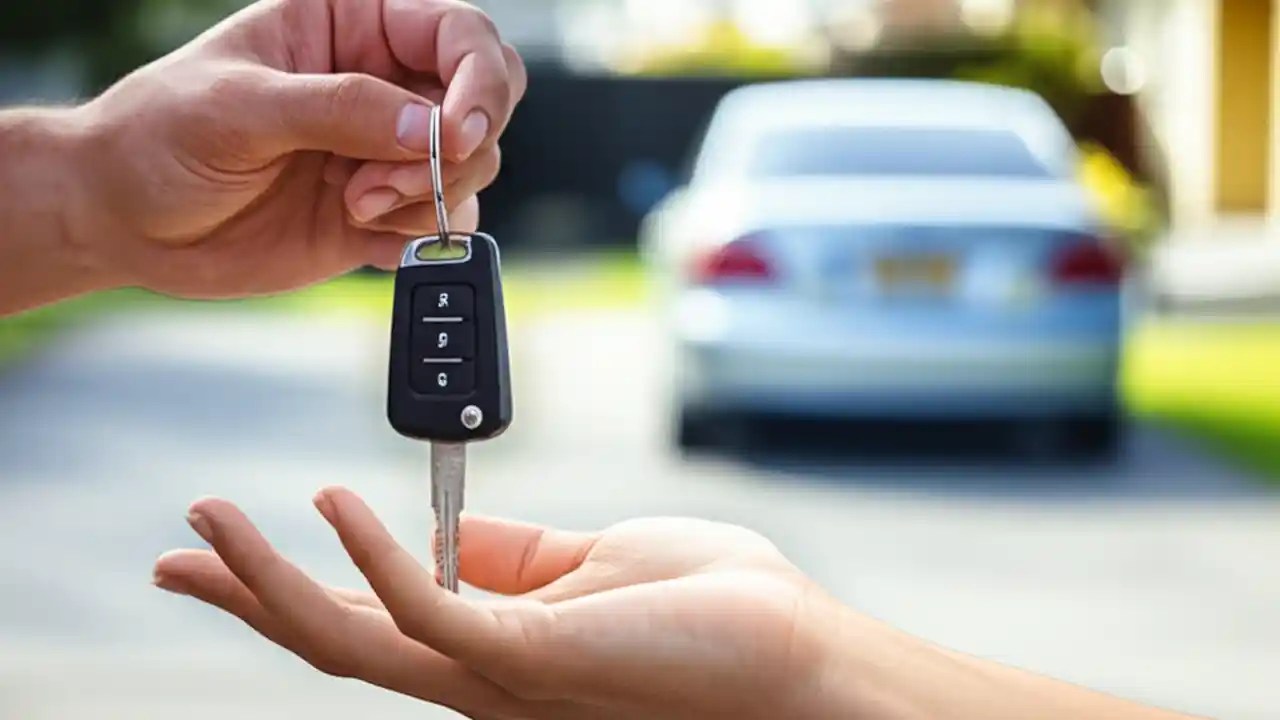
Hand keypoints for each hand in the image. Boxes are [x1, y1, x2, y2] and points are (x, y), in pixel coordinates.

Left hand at [69, 0, 524, 298]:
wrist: (125, 220)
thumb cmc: (159, 135)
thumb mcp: (238, 107)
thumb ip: (337, 109)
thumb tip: (427, 126)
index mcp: (352, 25)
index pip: (458, 34)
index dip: (477, 81)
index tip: (453, 133)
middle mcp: (380, 83)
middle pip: (485, 101)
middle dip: (462, 145)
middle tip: (398, 179)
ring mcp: (384, 150)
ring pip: (471, 166)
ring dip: (429, 194)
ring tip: (354, 202)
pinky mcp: (381, 212)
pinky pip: (443, 221)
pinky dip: (420, 233)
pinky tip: (359, 229)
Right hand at [153, 489, 833, 718]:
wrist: (795, 656)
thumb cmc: (712, 611)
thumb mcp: (587, 565)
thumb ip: (512, 556)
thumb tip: (445, 529)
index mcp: (493, 650)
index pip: (371, 620)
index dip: (297, 586)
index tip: (245, 541)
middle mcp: (481, 678)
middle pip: (335, 644)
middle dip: (247, 600)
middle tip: (173, 553)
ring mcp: (502, 677)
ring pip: (352, 641)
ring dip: (268, 583)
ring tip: (206, 523)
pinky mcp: (534, 659)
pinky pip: (428, 611)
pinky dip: (370, 558)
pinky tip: (328, 503)